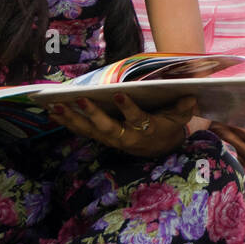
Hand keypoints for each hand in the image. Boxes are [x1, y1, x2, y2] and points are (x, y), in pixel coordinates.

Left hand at [50, 94, 192, 158]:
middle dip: (93, 114)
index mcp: (146, 130)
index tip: (119, 95)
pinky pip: (82, 130)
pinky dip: (67, 121)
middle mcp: (125, 137)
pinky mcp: (100, 137)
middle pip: (107, 128)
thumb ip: (184, 108)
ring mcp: (110, 138)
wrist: (159, 148)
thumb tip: (191, 96)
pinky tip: (53, 111)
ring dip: (72, 119)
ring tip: (56, 106)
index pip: (137, 119)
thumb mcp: (180, 118)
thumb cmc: (168, 126)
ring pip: (89, 130)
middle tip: (81, 100)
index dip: (128, 109)